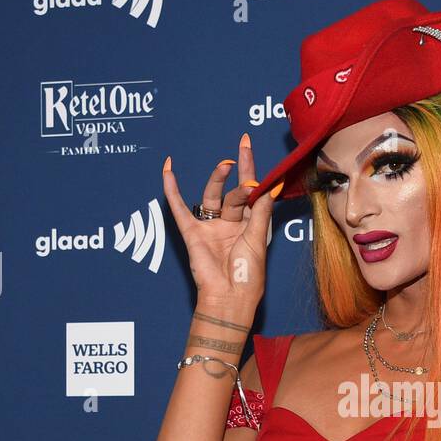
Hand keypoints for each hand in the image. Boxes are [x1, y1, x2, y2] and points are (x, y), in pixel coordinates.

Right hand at [162, 133, 276, 305]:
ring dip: (217, 179)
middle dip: (240, 180)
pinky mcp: (192, 233)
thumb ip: (261, 210)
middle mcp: (230, 223)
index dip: (250, 168)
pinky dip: (172, 190)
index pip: (251, 191)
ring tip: (226, 165)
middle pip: (233, 193)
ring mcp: (211, 227)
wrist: (229, 296)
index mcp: (249, 225)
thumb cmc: (248, 274)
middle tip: (242, 167)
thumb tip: (272, 183)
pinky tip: (168, 170)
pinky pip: (179, 208)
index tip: (246, 144)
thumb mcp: (258, 238)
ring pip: (212, 196)